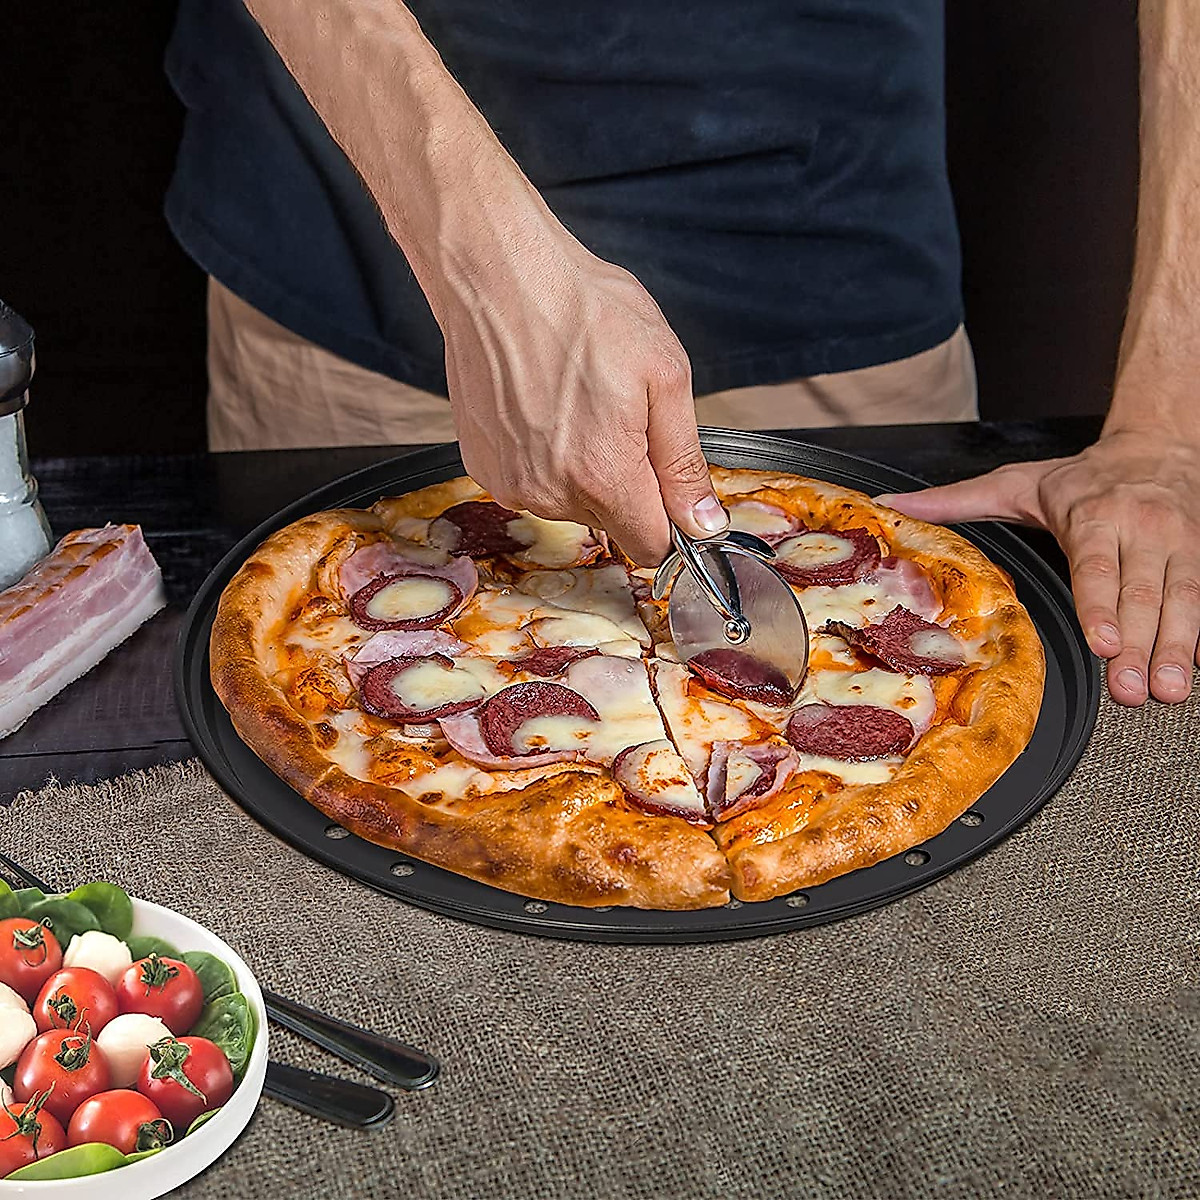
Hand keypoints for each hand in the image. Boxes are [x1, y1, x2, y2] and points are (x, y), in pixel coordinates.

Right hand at [430, 232, 726, 565]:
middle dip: (626, 482)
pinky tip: (542, 406)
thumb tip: (703, 523)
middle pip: (611, 521)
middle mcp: (552, 493)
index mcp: (604, 477)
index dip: (668, 518)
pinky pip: (531, 482)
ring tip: (576, 402)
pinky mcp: (482, 466)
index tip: (667, 483)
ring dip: (582, 468)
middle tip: (618, 415)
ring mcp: (512, 483)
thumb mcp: (664, 377)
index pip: (650, 545)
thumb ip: (684, 462)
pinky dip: (542, 456)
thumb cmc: (580, 311)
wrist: (499, 276)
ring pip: (569, 503)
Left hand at [877, 429, 1199, 704]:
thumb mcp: (1015, 482)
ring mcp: (1181, 542)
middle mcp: (1141, 528)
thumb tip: (893, 504)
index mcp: (1092, 514)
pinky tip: (1198, 663)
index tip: (1103, 643)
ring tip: (1168, 688)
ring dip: (1176, 646)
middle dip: (1139, 645)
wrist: (1159, 444)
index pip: (1095, 566)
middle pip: (1142, 592)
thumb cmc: (1082, 477)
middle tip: (1132, 689)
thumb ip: (956, 501)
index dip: (1101, 606)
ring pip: (1184, 597)